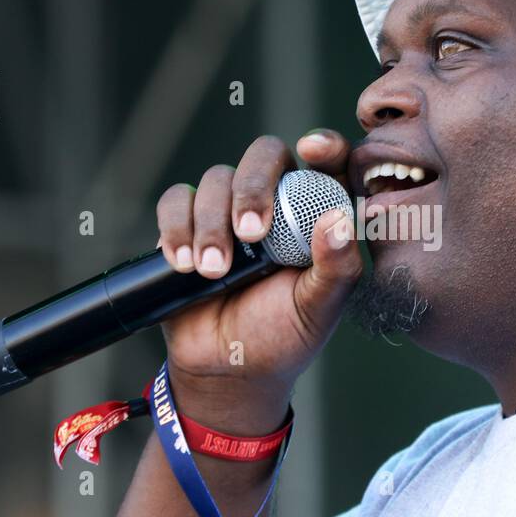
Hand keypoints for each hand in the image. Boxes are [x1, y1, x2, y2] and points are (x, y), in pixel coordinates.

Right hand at [154, 131, 360, 434]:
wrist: (228, 370)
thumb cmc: (284, 335)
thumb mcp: (319, 309)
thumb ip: (336, 268)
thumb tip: (338, 222)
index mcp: (317, 214)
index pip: (327, 163)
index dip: (325, 146)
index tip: (314, 149)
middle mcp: (275, 202)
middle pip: (264, 155)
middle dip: (254, 188)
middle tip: (251, 234)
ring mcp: (229, 210)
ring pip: (216, 179)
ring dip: (211, 223)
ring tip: (213, 272)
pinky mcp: (188, 223)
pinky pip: (176, 200)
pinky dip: (177, 227)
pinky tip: (184, 262)